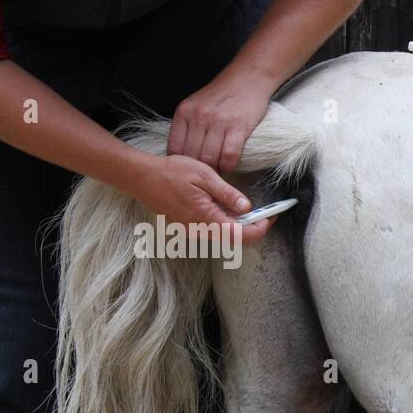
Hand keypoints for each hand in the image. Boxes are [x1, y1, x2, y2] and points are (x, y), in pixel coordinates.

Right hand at [129, 154, 271, 243]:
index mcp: (207, 219)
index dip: (261, 228)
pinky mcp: (189, 228)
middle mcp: (201, 231)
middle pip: (236, 240)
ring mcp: (194, 231)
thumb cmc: (171, 172)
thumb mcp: (204, 176)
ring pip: (225, 237)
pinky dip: (227, 224)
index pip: (241, 235)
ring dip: (241, 227)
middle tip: (267, 214)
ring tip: (251, 211)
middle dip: (255, 228)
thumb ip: (227, 193)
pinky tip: (229, 210)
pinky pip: (214, 231)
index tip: (272, 217)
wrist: (141, 178)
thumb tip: (247, 207)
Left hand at [168, 76, 272, 172]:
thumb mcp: (196, 105)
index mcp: (185, 112)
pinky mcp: (238, 127)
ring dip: (214, 170)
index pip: (175, 148)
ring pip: (210, 158)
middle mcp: (199, 117)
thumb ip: (188, 125)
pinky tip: (229, 165)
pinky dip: (228, 165)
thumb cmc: (223, 95)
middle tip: (205, 175)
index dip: (182, 163)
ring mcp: (218, 122)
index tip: (189, 169)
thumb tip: (185, 154)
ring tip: (217, 172)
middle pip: (192, 156)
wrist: (248, 79)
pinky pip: (229, 155)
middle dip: (199, 170)